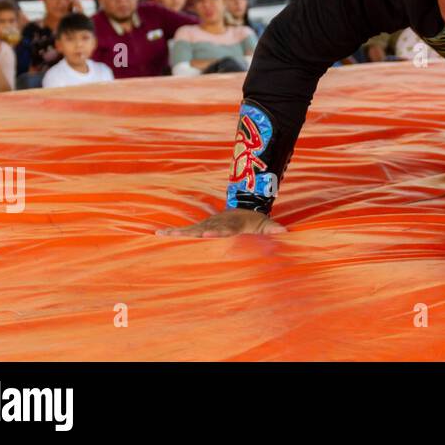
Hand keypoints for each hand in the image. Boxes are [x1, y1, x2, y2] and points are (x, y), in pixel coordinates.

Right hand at [156, 208, 285, 236]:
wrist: (244, 209)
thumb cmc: (255, 221)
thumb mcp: (265, 224)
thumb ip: (274, 228)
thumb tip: (286, 232)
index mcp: (232, 224)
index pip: (223, 229)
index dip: (216, 232)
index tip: (208, 234)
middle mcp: (217, 223)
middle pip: (204, 228)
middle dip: (194, 233)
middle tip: (179, 235)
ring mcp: (207, 224)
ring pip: (192, 229)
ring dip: (178, 233)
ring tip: (162, 234)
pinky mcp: (201, 227)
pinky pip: (186, 231)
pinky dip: (173, 233)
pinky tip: (158, 234)